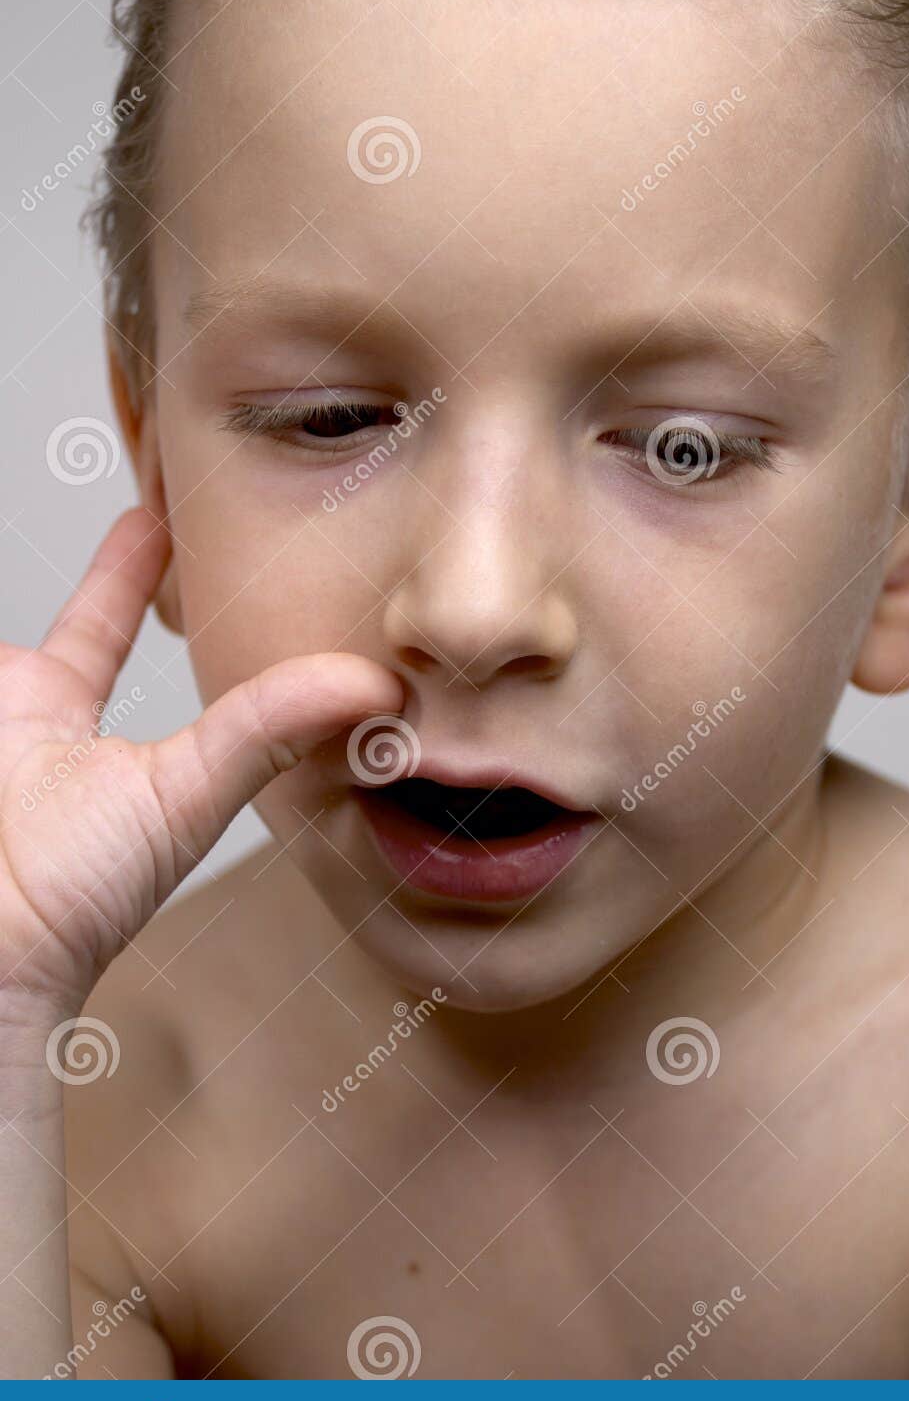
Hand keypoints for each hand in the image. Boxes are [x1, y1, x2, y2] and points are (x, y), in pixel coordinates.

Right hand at [0, 507, 402, 1011]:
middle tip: (123, 500)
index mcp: (57, 725)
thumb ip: (269, 729)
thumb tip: (380, 685)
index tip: (155, 517)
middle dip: (74, 571)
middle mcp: (4, 717)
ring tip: (41, 524)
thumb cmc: (72, 900)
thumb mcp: (184, 793)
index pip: (93, 626)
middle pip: (32, 632)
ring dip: (6, 651)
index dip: (122, 571)